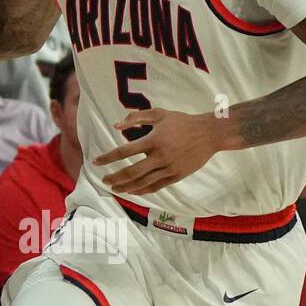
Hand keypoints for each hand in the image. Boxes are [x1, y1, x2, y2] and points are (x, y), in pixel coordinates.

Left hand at [93, 108, 221, 194]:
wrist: (209, 134)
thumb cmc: (182, 122)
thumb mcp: (160, 114)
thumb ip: (136, 117)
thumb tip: (116, 125)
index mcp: (153, 140)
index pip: (124, 151)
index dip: (108, 157)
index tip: (96, 162)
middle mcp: (159, 157)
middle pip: (131, 172)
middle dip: (115, 177)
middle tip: (104, 180)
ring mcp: (168, 168)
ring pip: (142, 182)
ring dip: (126, 187)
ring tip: (114, 188)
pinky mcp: (176, 176)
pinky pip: (156, 186)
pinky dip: (142, 190)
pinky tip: (133, 191)